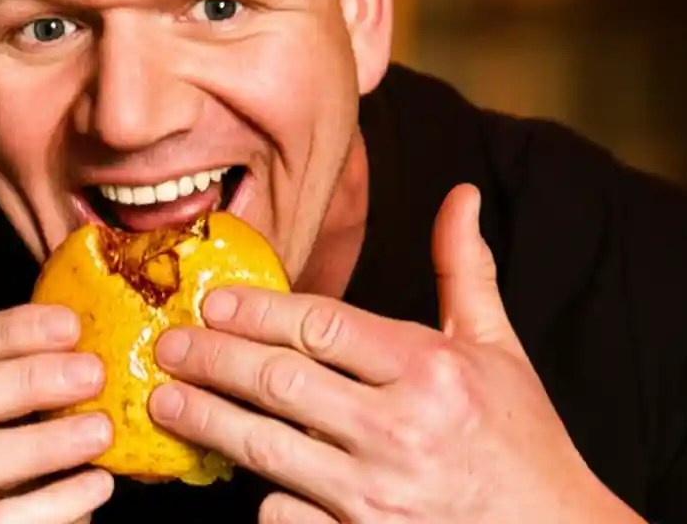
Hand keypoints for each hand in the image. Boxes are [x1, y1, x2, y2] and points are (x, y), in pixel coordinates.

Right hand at [0, 304, 114, 522]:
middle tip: (91, 375)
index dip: (14, 331)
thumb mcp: (1, 426)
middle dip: (27, 380)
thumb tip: (88, 347)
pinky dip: (53, 501)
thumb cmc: (0, 482)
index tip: (71, 326)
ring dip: (41, 442)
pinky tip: (95, 483)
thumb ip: (26, 389)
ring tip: (100, 432)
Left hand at [147, 184, 647, 522]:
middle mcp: (400, 429)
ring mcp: (377, 496)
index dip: (257, 310)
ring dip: (205, 422)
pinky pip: (285, 519)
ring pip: (266, 450)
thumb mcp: (499, 348)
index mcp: (431, 370)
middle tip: (167, 347)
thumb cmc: (522, 442)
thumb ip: (466, 271)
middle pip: (278, 383)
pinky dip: (258, 499)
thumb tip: (461, 195)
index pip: (321, 327)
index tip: (213, 303)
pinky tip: (234, 476)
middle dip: (211, 360)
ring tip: (164, 402)